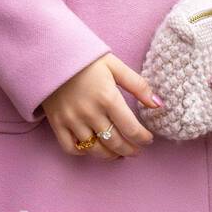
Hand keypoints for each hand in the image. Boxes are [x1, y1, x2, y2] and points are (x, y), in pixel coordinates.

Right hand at [41, 53, 161, 159]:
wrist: (54, 56)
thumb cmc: (89, 60)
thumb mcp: (116, 66)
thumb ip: (138, 86)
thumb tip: (158, 104)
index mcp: (108, 98)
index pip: (130, 128)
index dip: (142, 138)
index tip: (148, 140)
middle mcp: (90, 113)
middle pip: (114, 142)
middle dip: (129, 150)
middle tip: (137, 151)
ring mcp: (72, 121)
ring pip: (94, 149)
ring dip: (110, 155)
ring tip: (119, 154)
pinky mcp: (57, 124)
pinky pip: (71, 148)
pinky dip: (84, 153)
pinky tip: (94, 149)